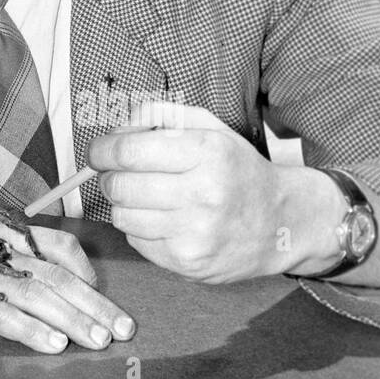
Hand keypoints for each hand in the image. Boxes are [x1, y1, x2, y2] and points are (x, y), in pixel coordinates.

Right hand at [0, 204, 134, 353]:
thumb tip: (35, 274)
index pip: (55, 248)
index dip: (85, 270)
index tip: (105, 294)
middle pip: (54, 277)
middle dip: (93, 304)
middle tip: (124, 330)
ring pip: (33, 295)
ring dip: (72, 319)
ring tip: (99, 340)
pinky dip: (26, 328)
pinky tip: (51, 344)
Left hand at [88, 100, 297, 282]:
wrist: (281, 222)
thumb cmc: (236, 170)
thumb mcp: (208, 127)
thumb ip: (159, 115)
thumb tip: (116, 130)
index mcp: (207, 152)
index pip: (128, 151)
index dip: (102, 150)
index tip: (97, 152)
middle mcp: (204, 194)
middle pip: (120, 186)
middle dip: (110, 178)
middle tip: (118, 175)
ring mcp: (196, 234)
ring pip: (123, 217)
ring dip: (124, 205)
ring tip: (147, 198)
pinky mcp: (189, 263)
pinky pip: (137, 242)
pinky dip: (141, 230)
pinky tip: (164, 221)